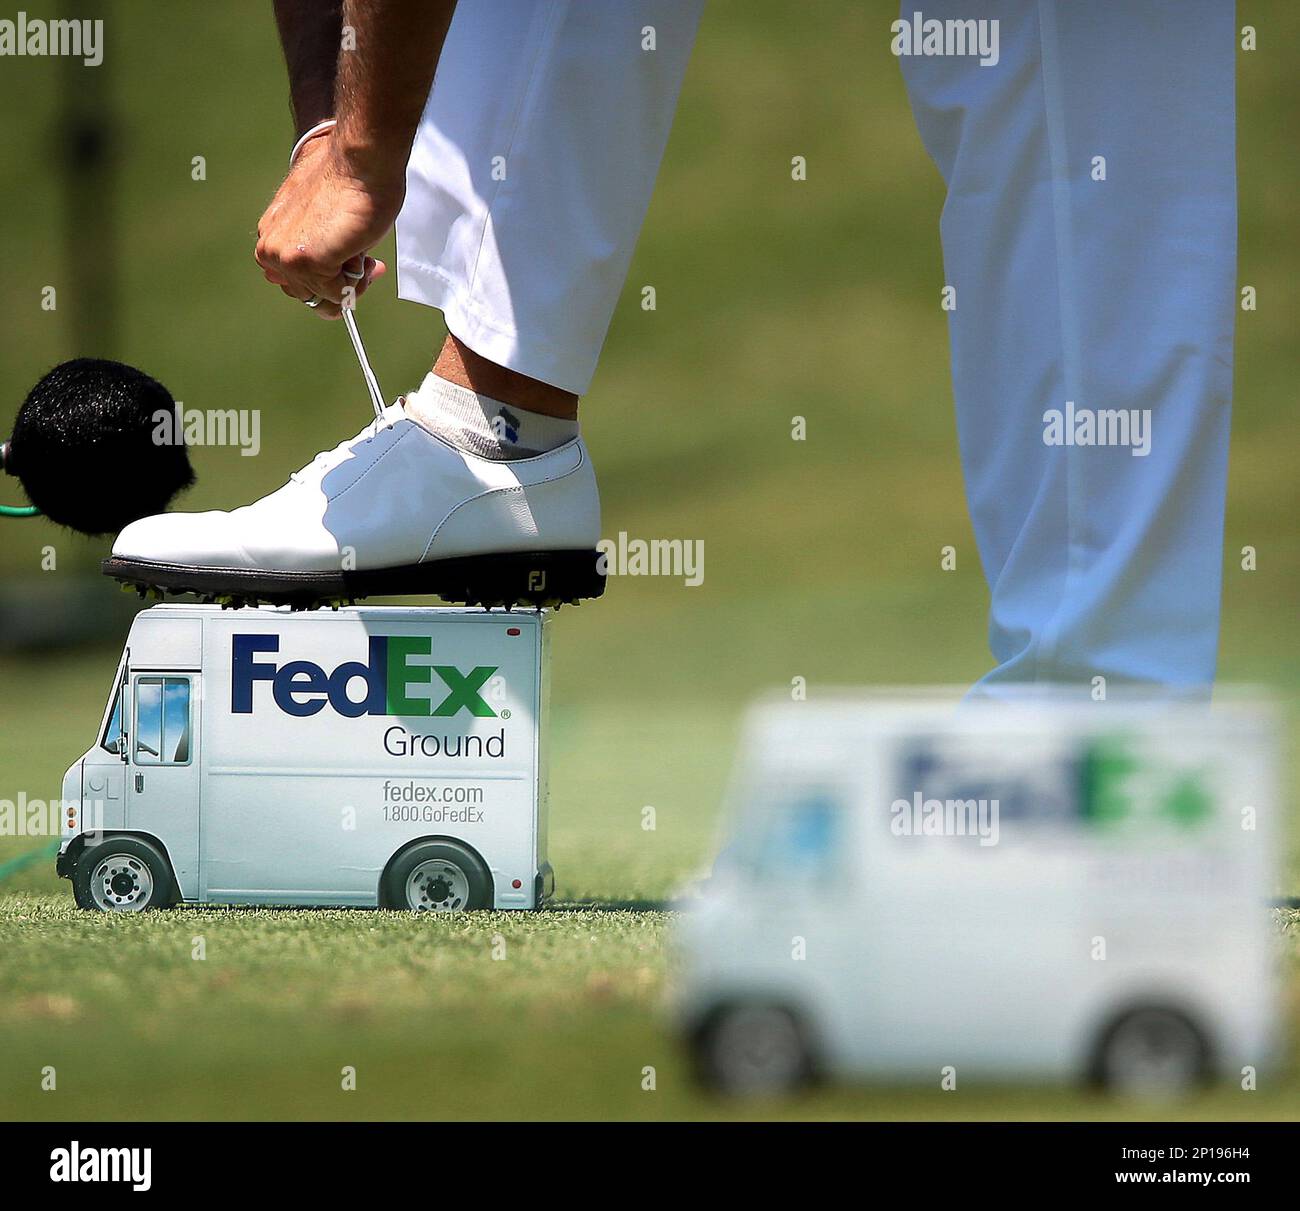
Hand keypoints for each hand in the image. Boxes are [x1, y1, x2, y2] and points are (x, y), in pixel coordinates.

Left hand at [255, 134, 402, 318]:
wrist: (359, 162)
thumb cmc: (351, 184)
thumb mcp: (324, 224)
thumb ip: (318, 249)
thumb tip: (336, 281)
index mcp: (271, 236)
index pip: (298, 284)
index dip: (330, 280)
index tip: (351, 265)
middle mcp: (271, 249)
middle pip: (311, 296)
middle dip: (342, 284)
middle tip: (365, 262)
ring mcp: (285, 258)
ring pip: (326, 298)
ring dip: (353, 280)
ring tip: (360, 249)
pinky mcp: (305, 262)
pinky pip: (340, 294)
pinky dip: (358, 279)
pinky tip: (361, 252)